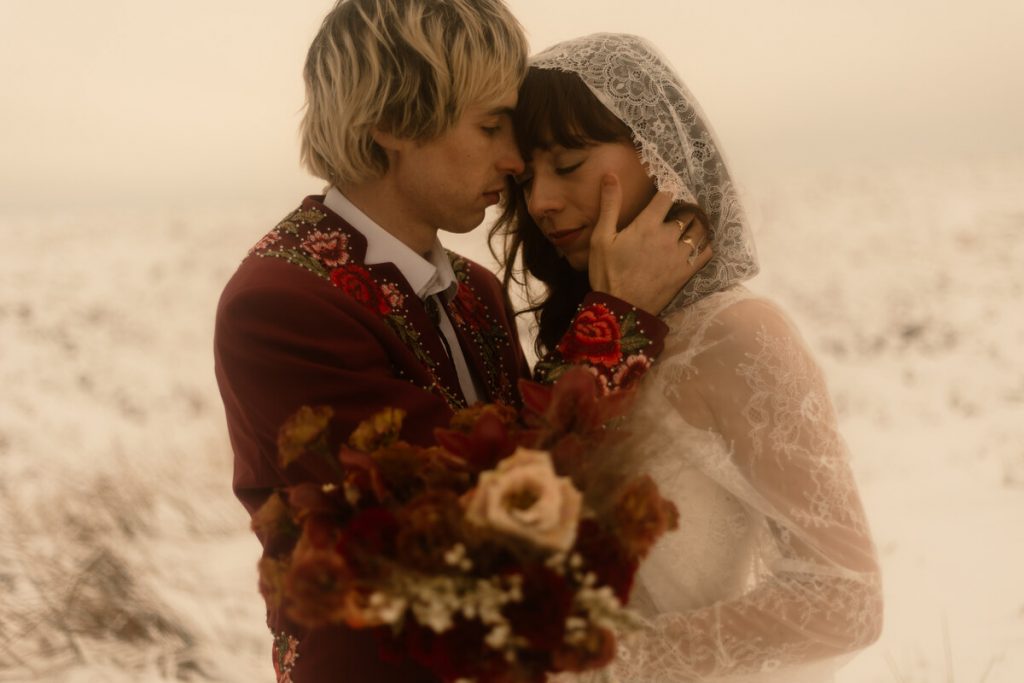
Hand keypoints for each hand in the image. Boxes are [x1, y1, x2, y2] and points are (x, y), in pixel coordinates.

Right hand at [588, 174, 711, 313]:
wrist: (620, 309)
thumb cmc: (607, 273)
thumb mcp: (601, 238)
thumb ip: (609, 205)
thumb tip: (610, 174)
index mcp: (647, 224)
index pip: (667, 196)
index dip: (667, 191)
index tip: (664, 194)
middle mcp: (668, 236)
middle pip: (687, 212)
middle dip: (683, 209)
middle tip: (675, 212)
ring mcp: (680, 255)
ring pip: (699, 230)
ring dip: (695, 225)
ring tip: (688, 226)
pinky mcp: (687, 272)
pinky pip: (706, 252)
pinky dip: (705, 244)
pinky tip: (697, 244)